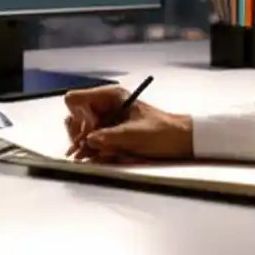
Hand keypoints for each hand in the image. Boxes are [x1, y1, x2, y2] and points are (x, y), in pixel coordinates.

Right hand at [63, 85, 193, 162]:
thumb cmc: (162, 131)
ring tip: (89, 157)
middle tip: (84, 149)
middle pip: (74, 116)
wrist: (179, 141)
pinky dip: (90, 150)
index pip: (76, 99)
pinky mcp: (109, 135)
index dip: (78, 116)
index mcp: (110, 96)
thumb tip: (87, 140)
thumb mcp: (134, 133)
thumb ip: (109, 136)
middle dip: (78, 133)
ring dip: (83, 144)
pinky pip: (91, 142)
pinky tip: (94, 158)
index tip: (90, 131)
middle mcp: (104, 106)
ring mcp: (105, 121)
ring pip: (81, 131)